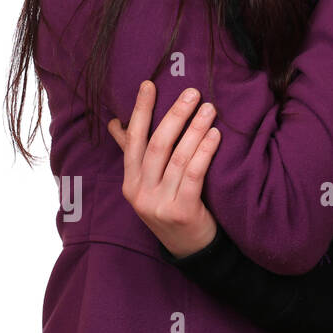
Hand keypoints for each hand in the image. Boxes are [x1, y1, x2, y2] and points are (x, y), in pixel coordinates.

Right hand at [107, 81, 221, 259]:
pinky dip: (205, 152)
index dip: (141, 111)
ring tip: (210, 109)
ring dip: (195, 129)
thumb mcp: (149, 183)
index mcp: (130, 181)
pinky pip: (194, 175)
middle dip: (174, 115)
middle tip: (192, 92)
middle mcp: (139, 191)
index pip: (132, 140)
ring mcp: (159, 203)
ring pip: (178, 158)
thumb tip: (117, 123)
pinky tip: (216, 135)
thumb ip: (136, 154)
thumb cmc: (172, 206)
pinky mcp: (181, 212)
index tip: (149, 84)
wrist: (190, 248)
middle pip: (157, 145)